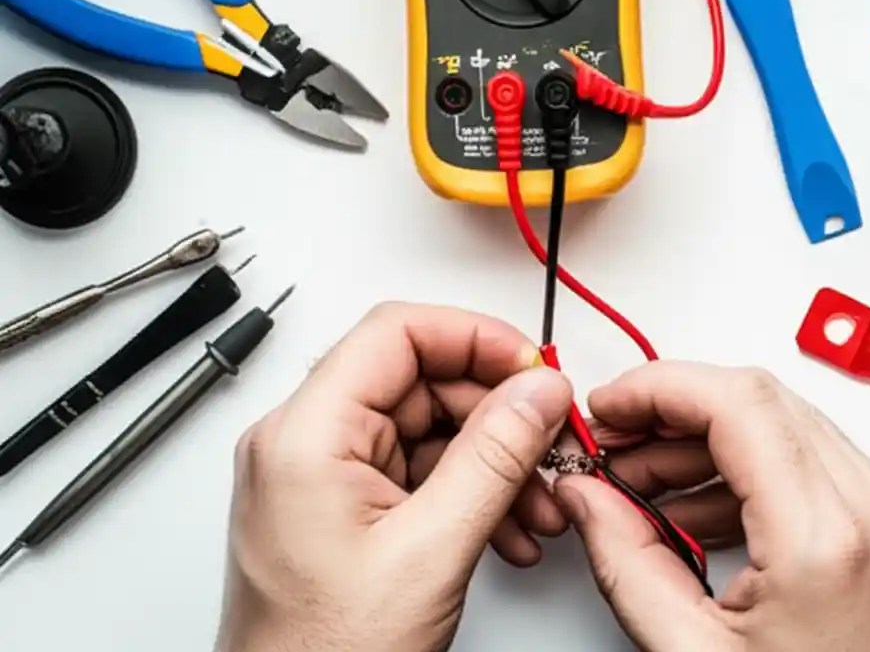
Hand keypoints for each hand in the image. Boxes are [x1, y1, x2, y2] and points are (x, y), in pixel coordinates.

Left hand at [216, 303, 572, 651]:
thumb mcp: (432, 550)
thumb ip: (494, 457)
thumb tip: (539, 389)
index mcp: (305, 436)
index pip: (396, 333)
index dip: (475, 338)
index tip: (533, 368)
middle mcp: (304, 444)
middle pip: (420, 380)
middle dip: (497, 413)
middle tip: (550, 441)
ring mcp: (322, 477)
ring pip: (429, 430)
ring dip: (494, 463)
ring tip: (537, 507)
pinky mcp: (342, 508)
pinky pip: (419, 472)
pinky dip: (470, 494)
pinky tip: (508, 530)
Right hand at [556, 362, 869, 651]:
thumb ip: (628, 564)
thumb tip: (587, 499)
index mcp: (824, 537)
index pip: (735, 401)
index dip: (657, 388)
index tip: (608, 406)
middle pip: (757, 400)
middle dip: (671, 411)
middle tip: (611, 446)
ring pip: (782, 424)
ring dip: (703, 440)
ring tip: (639, 487)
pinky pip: (808, 462)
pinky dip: (743, 470)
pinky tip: (693, 510)